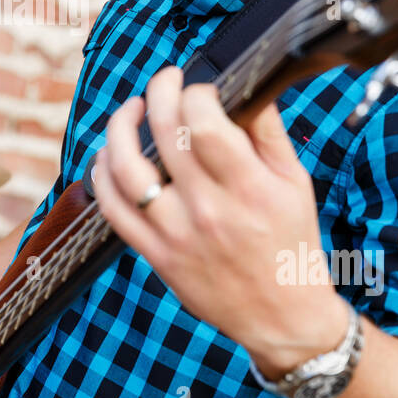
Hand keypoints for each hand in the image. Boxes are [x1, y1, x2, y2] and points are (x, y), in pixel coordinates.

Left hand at [92, 66, 348, 374]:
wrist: (283, 317)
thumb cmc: (291, 243)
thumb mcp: (295, 182)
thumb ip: (268, 131)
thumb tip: (246, 86)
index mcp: (248, 188)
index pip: (204, 124)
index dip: (195, 92)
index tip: (200, 88)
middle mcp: (208, 210)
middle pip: (164, 135)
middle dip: (159, 92)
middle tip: (165, 80)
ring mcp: (176, 234)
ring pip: (126, 170)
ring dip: (119, 128)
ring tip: (132, 110)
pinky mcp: (157, 255)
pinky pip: (113, 210)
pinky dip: (102, 176)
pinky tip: (109, 155)